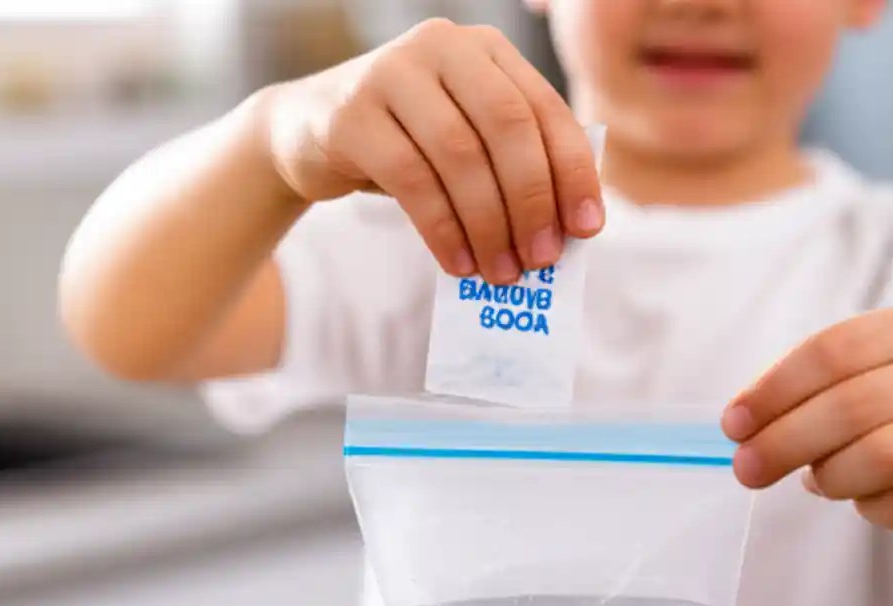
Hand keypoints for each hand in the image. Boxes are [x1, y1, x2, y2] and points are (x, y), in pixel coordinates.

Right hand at [260, 18, 604, 283]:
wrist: (305, 131)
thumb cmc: (405, 143)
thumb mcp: (463, 137)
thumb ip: (510, 163)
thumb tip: (566, 229)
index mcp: (483, 48)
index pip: (543, 109)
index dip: (571, 172)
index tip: (588, 228)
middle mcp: (440, 46)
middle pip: (507, 127)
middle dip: (533, 200)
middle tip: (543, 258)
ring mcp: (391, 74)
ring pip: (461, 156)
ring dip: (489, 224)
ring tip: (501, 272)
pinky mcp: (351, 115)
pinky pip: (412, 181)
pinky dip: (443, 230)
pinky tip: (459, 264)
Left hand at [721, 307, 892, 532]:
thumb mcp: (872, 371)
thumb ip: (809, 389)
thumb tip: (743, 427)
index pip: (832, 351)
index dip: (774, 390)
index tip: (733, 425)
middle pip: (852, 406)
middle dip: (785, 442)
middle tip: (746, 469)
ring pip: (883, 457)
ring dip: (830, 477)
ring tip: (815, 480)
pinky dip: (870, 509)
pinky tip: (864, 499)